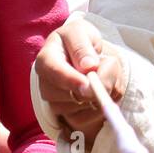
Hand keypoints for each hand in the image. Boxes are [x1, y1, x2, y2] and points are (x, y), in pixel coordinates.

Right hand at [33, 16, 126, 150]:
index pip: (53, 71)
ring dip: (98, 98)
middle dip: (90, 90)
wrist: (83, 55)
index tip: (87, 83)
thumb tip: (89, 66)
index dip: (70, 79)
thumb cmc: (80, 41)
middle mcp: (46, 82)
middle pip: (63, 95)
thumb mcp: (82, 32)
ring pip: (77, 108)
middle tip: (108, 78)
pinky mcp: (66, 116)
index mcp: (46, 58)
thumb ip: (83, 46)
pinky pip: (85, 120)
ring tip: (104, 80)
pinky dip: (99, 110)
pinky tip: (101, 95)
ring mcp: (54, 101)